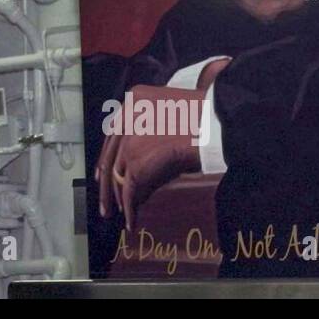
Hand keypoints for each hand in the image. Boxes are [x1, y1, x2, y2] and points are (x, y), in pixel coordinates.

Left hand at [94, 83, 205, 230]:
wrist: (216, 122)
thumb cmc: (205, 116)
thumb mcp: (171, 110)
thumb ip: (152, 124)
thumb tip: (142, 157)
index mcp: (134, 99)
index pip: (114, 133)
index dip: (107, 156)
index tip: (102, 174)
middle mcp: (126, 117)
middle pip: (110, 155)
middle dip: (106, 181)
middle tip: (105, 201)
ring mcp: (129, 140)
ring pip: (116, 174)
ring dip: (117, 197)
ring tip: (117, 213)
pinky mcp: (136, 162)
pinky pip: (129, 189)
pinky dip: (129, 207)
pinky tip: (131, 220)